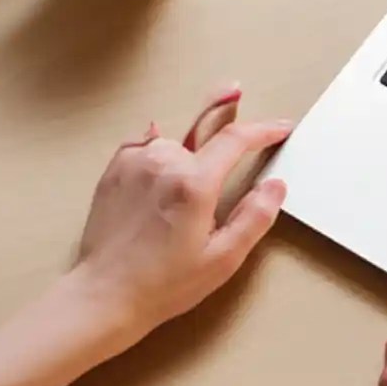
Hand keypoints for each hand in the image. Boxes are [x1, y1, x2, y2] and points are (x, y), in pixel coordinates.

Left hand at [68, 87, 293, 348]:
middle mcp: (163, 162)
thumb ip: (255, 216)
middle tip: (234, 90)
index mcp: (194, 183)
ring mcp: (134, 163)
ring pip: (174, 139)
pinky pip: (144, 145)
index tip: (281, 128)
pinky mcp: (114, 171)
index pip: (237, 140)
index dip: (264, 130)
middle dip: (223, 113)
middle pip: (203, 130)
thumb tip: (275, 185)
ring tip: (197, 152)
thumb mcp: (223, 258)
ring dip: (189, 143)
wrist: (104, 295)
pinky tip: (163, 149)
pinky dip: (158, 144)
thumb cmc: (164, 283)